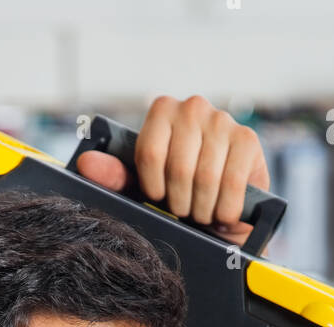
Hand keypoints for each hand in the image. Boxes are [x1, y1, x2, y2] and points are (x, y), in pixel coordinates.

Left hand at [75, 94, 269, 245]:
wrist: (222, 212)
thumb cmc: (180, 195)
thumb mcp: (143, 189)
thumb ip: (115, 177)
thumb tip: (84, 163)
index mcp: (162, 111)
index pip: (149, 152)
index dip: (153, 187)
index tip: (159, 197)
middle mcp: (193, 107)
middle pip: (179, 167)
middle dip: (180, 202)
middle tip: (184, 209)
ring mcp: (223, 121)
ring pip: (205, 178)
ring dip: (203, 208)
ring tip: (203, 210)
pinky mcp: (248, 140)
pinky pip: (231, 183)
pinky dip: (224, 209)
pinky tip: (222, 211)